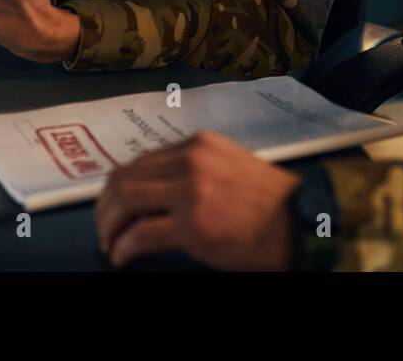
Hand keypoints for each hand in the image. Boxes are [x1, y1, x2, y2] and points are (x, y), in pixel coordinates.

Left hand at [95, 131, 300, 270]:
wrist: (299, 222)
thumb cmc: (269, 202)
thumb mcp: (229, 167)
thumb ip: (195, 169)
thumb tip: (157, 190)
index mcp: (198, 144)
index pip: (142, 160)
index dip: (120, 185)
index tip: (113, 203)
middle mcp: (190, 161)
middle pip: (126, 178)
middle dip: (106, 206)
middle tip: (103, 227)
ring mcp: (189, 192)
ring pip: (126, 202)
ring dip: (109, 226)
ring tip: (109, 243)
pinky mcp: (192, 225)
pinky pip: (141, 234)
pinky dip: (124, 247)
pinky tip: (122, 257)